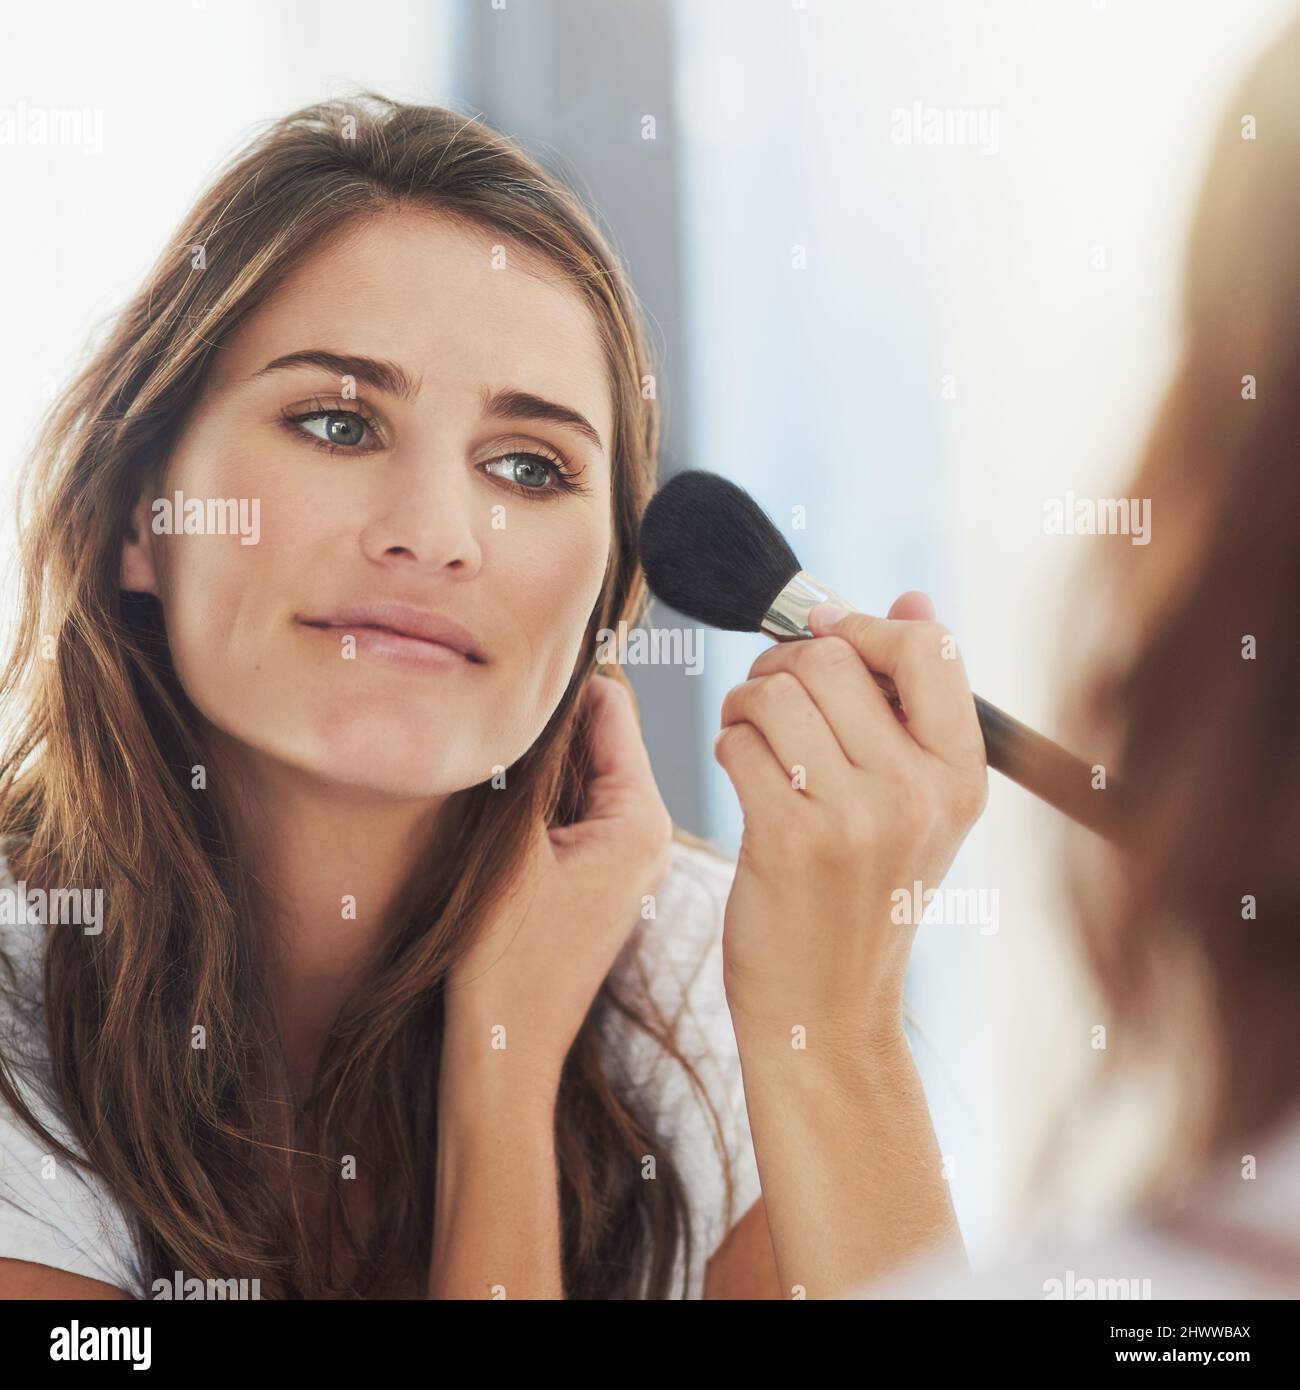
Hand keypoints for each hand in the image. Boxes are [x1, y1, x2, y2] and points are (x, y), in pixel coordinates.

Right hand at [443, 673, 673, 1085]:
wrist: (505, 1049)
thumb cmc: (507, 960)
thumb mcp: (509, 848)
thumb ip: (527, 766)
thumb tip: (525, 697)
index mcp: (642, 819)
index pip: (613, 710)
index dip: (562, 681)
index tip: (513, 662)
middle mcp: (648, 833)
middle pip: (601, 739)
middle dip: (548, 721)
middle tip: (489, 701)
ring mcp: (628, 857)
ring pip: (585, 774)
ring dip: (542, 759)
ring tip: (488, 745)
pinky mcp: (602, 878)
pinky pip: (578, 810)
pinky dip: (543, 795)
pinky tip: (501, 796)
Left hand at [712, 591, 987, 1050]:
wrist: (826, 1012)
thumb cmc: (862, 897)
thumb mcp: (917, 806)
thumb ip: (917, 702)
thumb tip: (911, 596)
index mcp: (963, 776)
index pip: (930, 648)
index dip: (865, 628)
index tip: (827, 644)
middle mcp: (920, 793)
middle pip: (833, 659)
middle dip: (783, 664)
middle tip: (771, 697)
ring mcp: (858, 819)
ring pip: (778, 692)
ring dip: (746, 701)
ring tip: (750, 732)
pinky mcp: (791, 840)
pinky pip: (740, 740)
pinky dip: (728, 743)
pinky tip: (741, 771)